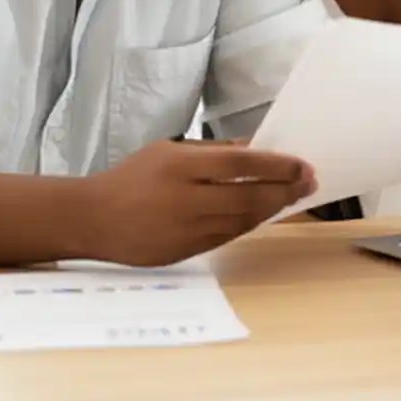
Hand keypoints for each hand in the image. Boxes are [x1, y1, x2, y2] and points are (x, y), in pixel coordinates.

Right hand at [78, 140, 315, 266]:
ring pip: (243, 221)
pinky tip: (264, 213)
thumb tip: (256, 148)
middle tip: (309, 182)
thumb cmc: (132, 178)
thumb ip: (213, 151)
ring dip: (272, 209)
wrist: (91, 220)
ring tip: (292, 196)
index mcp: (180, 167)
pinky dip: (250, 224)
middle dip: (286, 190)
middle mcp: (185, 200)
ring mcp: (185, 230)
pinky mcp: (185, 252)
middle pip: (249, 197)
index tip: (303, 165)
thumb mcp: (169, 151)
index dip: (277, 165)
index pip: (241, 164)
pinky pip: (228, 237)